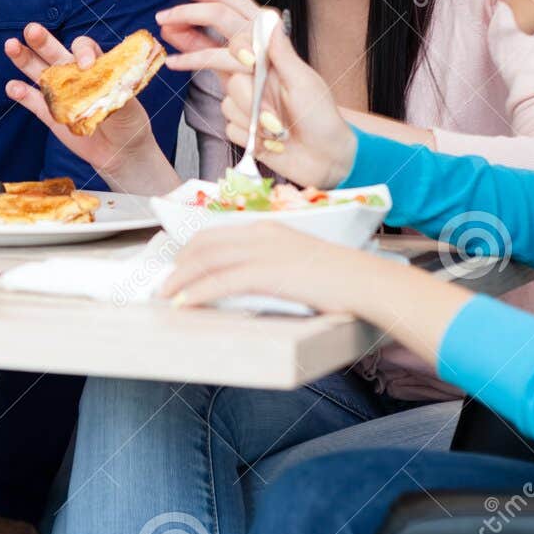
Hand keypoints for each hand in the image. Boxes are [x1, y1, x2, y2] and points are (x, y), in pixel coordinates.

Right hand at [2, 24, 174, 191]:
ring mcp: (59, 92)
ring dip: (24, 58)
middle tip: (31, 30)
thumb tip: (108, 85)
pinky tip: (13, 86)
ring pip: (38, 70)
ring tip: (11, 46)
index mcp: (94, 66)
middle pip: (55, 52)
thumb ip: (116, 93)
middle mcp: (73, 73)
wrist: (119, 150)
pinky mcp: (48, 112)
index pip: (84, 48)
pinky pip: (31, 100)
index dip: (84, 52)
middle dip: (43, 41)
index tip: (87, 65)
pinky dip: (21, 92)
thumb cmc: (129, 122)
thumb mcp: (129, 106)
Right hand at [158, 0, 355, 187]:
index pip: (227, 8)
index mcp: (268, 46)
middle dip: (187, 24)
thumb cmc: (322, 118)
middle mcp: (251, 63)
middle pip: (210, 34)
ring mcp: (242, 88)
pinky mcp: (237, 114)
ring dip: (251, 111)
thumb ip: (280, 51)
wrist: (324, 160)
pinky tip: (267, 138)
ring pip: (225, 89)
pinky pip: (227, 116)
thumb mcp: (304, 82)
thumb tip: (266, 16)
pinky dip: (248, 128)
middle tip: (161, 21)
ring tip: (277, 127)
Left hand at [162, 224, 469, 363]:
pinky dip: (197, 292)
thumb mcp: (303, 266)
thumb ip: (276, 269)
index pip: (216, 234)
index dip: (190, 251)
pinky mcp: (269, 271)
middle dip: (178, 265)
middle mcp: (263, 234)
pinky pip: (220, 281)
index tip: (176, 268)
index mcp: (270, 229)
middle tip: (163, 285)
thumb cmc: (344, 281)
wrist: (370, 284)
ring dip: (179, 280)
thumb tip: (253, 285)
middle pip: (204, 244)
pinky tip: (184, 304)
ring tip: (165, 297)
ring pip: (206, 261)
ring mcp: (265, 251)